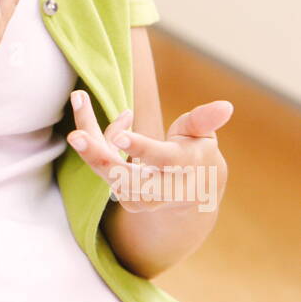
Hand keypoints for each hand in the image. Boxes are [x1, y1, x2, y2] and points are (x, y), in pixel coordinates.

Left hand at [66, 90, 232, 213]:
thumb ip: (205, 120)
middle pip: (126, 177)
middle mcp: (161, 188)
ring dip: (89, 144)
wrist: (195, 195)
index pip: (162, 160)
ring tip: (79, 102)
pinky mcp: (126, 199)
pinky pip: (103, 168)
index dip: (142, 148)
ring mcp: (141, 198)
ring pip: (108, 173)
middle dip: (99, 158)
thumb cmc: (196, 153)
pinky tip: (98, 112)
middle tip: (76, 136)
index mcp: (183, 167)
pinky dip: (96, 140)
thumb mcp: (203, 136)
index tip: (120, 137)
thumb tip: (225, 106)